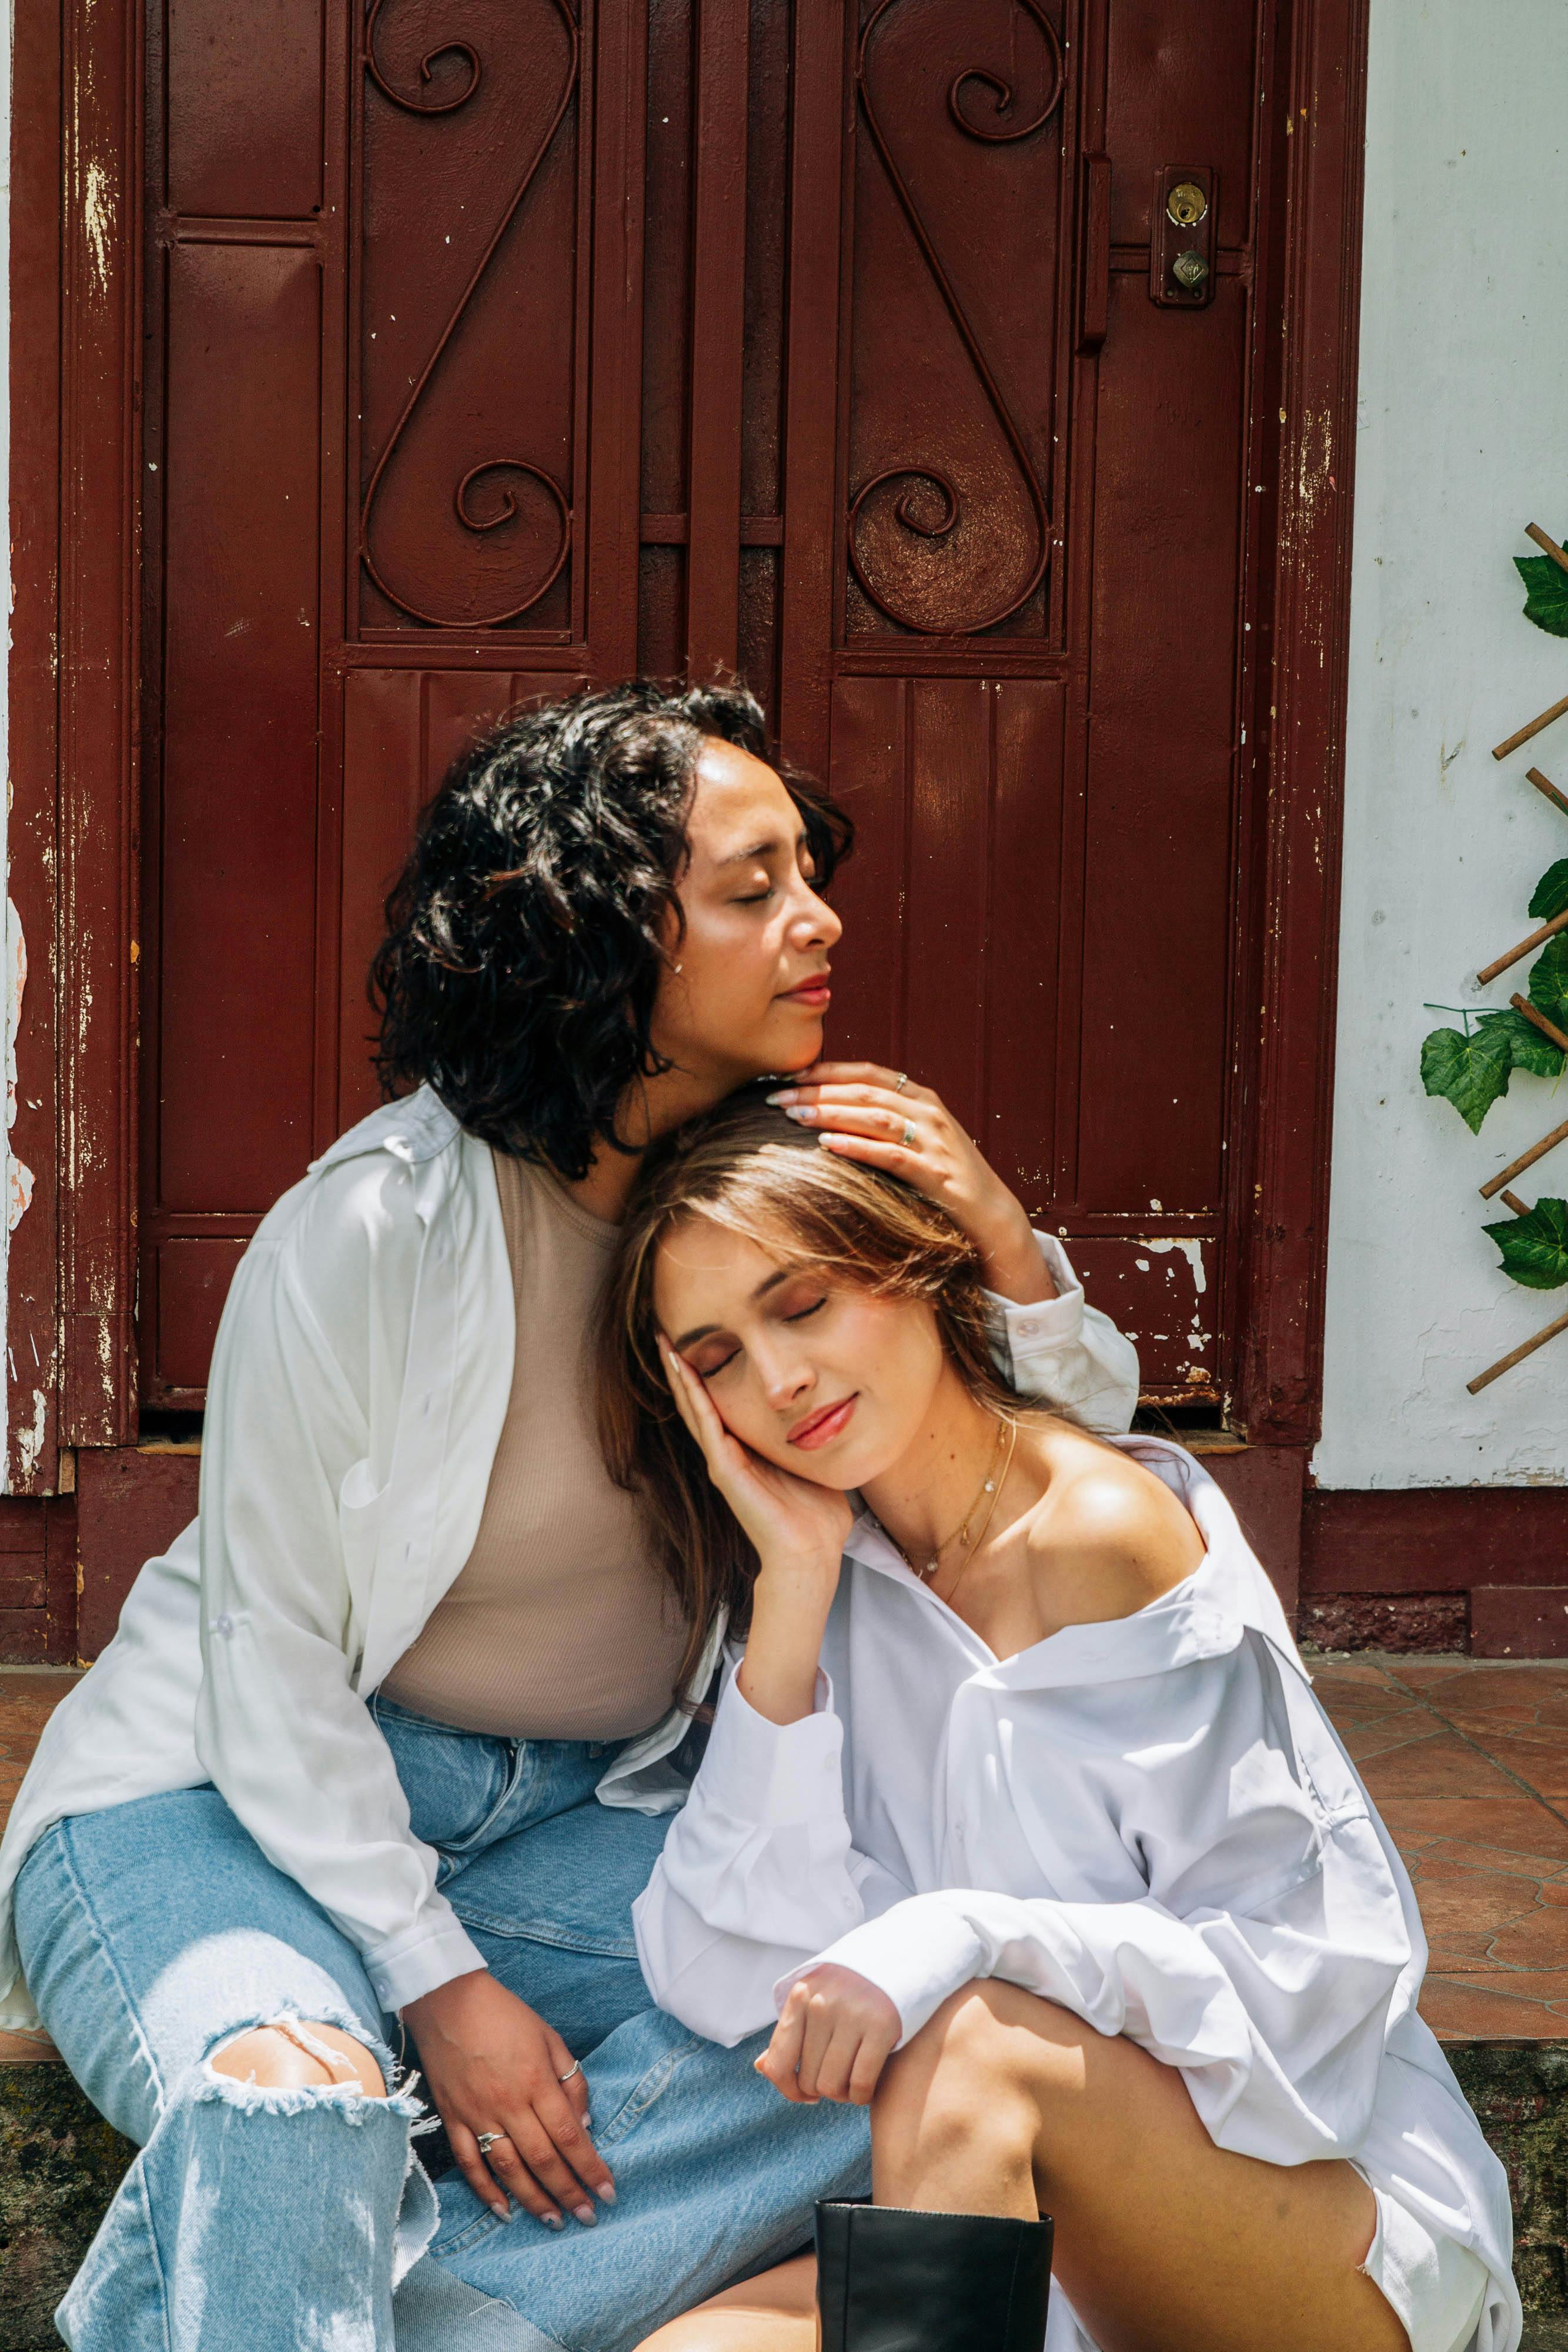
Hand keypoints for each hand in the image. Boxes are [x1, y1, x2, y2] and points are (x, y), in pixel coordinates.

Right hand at [402, 1970, 612, 2227]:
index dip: (590, 2169)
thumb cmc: (505, 2016)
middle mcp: (508, 2104)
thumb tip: (585, 2125)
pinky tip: (502, 2211)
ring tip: (554, 2222)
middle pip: (542, 2160)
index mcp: (536, 2082)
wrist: (448, 2001)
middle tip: (587, 2218)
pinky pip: (468, 2163)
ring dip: (532, 2200)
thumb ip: (570, 2081)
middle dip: (568, 2193)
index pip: (570, 2137)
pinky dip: (485, 2191)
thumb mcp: (549, 2037)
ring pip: (508, 2169)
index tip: (607, 2193)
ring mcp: (477, 2114)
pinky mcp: (452, 2118)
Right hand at [661, 1340, 851, 1581]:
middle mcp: (729, 1454)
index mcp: (748, 1451)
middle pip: (698, 1401)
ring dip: (679, 1375)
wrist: (810, 1553)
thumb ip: (809, 1441)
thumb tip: (828, 1417)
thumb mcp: (813, 1464)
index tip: (700, 1340)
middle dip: (682, 1366)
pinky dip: (694, 1396)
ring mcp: (724, 1461)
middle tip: (664, 1333)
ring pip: (694, 1408)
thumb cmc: (816, 1517)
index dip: (707, 1373)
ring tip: (664, 1343)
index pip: (720, 1404)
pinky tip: (683, 1371)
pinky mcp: (725, 1469)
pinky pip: (706, 1424)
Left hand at [755, 1964, 902, 2105]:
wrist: (903, 1954)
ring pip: (832, 2085)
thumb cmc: (853, 1986)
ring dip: (843, 2095)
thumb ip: (791, 2031)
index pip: (778, 2063)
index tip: (806, 2094)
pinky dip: (862, 2095)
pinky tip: (867, 2089)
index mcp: (800, 1996)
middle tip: (839, 2081)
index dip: (790, 2090)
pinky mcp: (882, 2025)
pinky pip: (862, 2083)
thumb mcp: (817, 1997)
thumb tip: (761, 2067)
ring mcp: (851, 2013)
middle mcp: (821, 2004)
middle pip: (808, 2079)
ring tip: (852, 2084)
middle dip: (823, 2090)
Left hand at [767, 1064, 1052, 1304]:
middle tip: (777, 1096)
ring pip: (875, 1117)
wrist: (990, 1214)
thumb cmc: (944, 1177)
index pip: (868, 1073)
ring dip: (831, 1113)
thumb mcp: (918, 1138)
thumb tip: (832, 1111)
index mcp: (922, 1098)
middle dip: (817, 1091)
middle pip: (865, 1092)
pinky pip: (891, 1155)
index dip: (827, 1071)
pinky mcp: (936, 1173)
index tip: (790, 1075)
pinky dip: (858, 1147)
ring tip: (794, 1115)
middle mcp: (929, 1113)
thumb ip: (885, 1120)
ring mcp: (934, 1142)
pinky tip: (828, 1145)